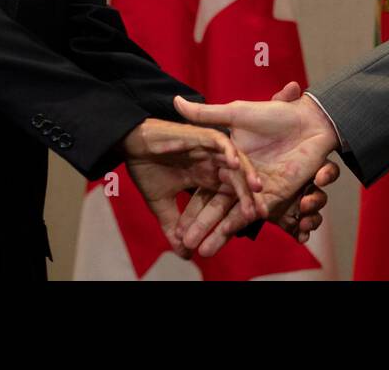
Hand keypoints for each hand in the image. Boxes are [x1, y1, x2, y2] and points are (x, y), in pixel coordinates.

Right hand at [121, 118, 264, 257]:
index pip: (228, 194)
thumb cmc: (145, 168)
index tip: (251, 225)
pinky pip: (220, 141)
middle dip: (248, 195)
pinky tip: (234, 164)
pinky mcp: (201, 134)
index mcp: (205, 176)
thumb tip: (182, 254)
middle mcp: (211, 162)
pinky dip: (228, 150)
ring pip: (234, 160)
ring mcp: (208, 148)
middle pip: (236, 179)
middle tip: (259, 212)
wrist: (129, 142)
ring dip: (245, 173)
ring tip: (256, 189)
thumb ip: (172, 226)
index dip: (239, 208)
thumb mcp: (160, 203)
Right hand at [172, 82, 340, 255]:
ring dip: (220, 230)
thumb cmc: (275, 114)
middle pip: (216, 204)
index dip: (190, 205)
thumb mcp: (236, 112)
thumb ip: (206, 112)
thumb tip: (176, 102)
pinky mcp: (276, 191)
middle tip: (185, 243)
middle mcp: (240, 176)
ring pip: (233, 210)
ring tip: (204, 249)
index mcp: (228, 160)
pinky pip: (256, 206)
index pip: (204, 187)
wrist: (310, 119)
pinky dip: (243, 217)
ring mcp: (258, 185)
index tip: (174, 221)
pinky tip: (230, 230)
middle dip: (201, 224)